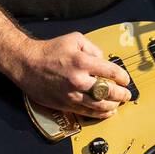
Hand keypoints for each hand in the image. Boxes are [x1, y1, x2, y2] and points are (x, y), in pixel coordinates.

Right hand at [14, 32, 132, 119]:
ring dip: (113, 106)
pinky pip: (87, 113)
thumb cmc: (50, 51)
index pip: (111, 72)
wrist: (27, 64)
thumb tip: (104, 60)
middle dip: (122, 94)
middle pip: (108, 91)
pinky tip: (107, 112)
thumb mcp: (74, 39)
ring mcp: (72, 94)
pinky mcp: (65, 104)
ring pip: (99, 105)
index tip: (125, 79)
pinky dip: (100, 114)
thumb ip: (93, 48)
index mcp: (82, 62)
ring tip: (118, 104)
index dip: (122, 77)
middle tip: (127, 94)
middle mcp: (78, 80)